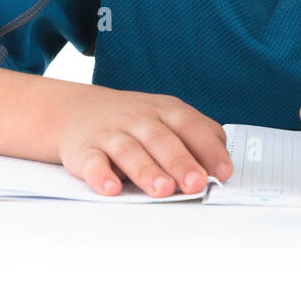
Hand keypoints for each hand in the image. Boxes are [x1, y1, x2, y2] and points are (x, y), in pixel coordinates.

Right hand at [58, 87, 232, 196]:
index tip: (223, 172)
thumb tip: (222, 165)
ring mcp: (110, 134)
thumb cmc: (133, 121)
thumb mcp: (167, 118)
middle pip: (162, 140)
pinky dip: (101, 176)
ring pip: (129, 151)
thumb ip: (197, 137)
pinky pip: (92, 163)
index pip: (191, 126)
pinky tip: (111, 189)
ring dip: (146, 171)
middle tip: (196, 183)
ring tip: (162, 190)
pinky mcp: (84, 151)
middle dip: (180, 162)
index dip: (209, 149)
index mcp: (165, 111)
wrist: (76, 111)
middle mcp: (138, 119)